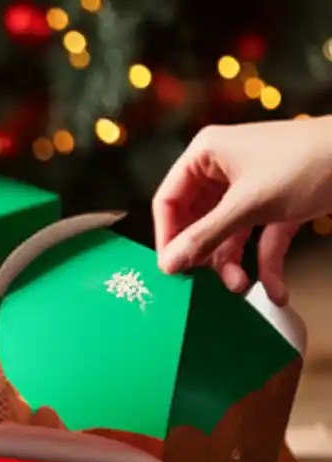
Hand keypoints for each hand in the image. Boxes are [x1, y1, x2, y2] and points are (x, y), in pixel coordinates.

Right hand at [153, 117, 331, 304]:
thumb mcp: (249, 205)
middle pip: (197, 221)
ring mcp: (251, 187)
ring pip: (229, 234)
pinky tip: (276, 290)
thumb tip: (168, 265)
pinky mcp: (278, 204)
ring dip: (234, 265)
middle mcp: (224, 169)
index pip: (168, 200)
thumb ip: (205, 236)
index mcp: (206, 155)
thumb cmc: (310, 163)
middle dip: (207, 255)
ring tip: (242, 289)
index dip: (168, 237)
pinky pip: (261, 239)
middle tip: (206, 284)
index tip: (172, 270)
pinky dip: (267, 264)